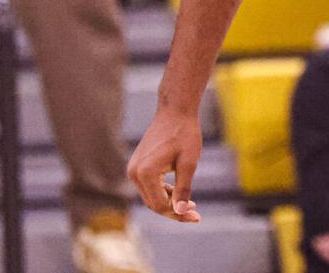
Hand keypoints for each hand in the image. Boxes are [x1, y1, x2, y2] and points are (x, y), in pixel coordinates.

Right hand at [128, 108, 203, 223]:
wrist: (175, 111)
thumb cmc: (185, 134)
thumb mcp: (189, 162)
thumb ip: (183, 189)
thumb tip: (182, 212)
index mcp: (145, 173)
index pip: (160, 205)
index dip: (178, 214)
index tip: (196, 217)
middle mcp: (133, 173)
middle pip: (153, 203)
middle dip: (174, 211)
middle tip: (195, 214)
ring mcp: (133, 169)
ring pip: (151, 196)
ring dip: (169, 202)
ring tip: (191, 204)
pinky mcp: (137, 166)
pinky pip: (149, 187)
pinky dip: (163, 192)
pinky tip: (179, 192)